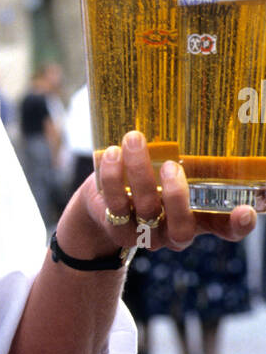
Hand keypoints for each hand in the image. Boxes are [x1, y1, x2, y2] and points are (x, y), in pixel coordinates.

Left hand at [62, 131, 256, 256]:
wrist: (106, 204)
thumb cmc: (153, 184)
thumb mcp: (178, 178)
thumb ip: (195, 166)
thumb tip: (211, 120)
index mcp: (199, 220)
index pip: (227, 230)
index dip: (238, 225)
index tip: (245, 212)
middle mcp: (173, 233)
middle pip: (182, 227)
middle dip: (177, 195)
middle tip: (171, 164)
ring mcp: (144, 233)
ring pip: (146, 208)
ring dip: (140, 171)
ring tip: (135, 139)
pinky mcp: (115, 226)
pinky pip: (114, 203)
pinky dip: (112, 176)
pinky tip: (112, 153)